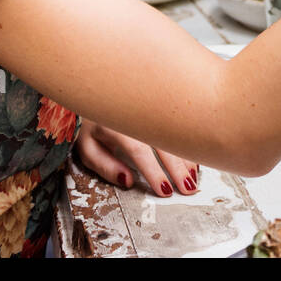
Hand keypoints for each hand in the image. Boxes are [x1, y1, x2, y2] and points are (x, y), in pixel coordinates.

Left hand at [74, 119, 199, 196]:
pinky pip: (176, 125)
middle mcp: (137, 115)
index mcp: (116, 126)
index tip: (165, 190)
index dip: (154, 172)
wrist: (96, 91)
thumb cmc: (92, 122)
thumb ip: (105, 165)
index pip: (139, 151)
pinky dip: (185, 144)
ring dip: (185, 157)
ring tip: (192, 178)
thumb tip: (128, 181)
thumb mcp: (88, 147)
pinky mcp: (158, 107)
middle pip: (163, 142)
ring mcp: (150, 109)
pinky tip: (190, 158)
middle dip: (177, 169)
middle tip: (187, 189)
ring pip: (173, 134)